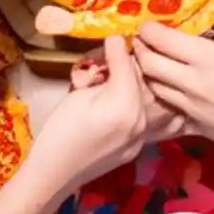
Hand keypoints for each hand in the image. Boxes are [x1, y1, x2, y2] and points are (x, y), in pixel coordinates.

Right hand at [31, 37, 160, 190]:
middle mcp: (142, 121)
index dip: (120, 48)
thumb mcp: (79, 95)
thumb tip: (117, 47)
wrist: (54, 176)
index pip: (130, 65)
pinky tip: (140, 97)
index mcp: (124, 105)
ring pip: (159, 100)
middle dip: (135, 65)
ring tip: (132, 76)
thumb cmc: (59, 132)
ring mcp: (144, 136)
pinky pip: (158, 120)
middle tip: (121, 54)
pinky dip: (153, 105)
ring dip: (149, 85)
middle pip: (147, 80)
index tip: (114, 37)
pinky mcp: (140, 146)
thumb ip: (105, 72)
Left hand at [135, 12, 213, 162]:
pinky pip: (165, 108)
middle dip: (140, 50)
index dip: (149, 29)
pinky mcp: (189, 125)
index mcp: (208, 58)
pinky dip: (159, 97)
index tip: (148, 24)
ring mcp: (188, 106)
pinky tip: (164, 89)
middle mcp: (192, 81)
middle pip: (148, 63)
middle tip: (143, 42)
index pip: (163, 39)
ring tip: (150, 62)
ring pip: (152, 86)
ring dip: (147, 73)